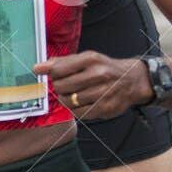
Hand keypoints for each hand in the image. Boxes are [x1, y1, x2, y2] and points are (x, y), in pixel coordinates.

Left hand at [34, 51, 151, 120]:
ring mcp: (102, 92)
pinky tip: (80, 102)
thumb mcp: (87, 59)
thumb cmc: (105, 68)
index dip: (49, 73)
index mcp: (91, 59)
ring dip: (66, 99)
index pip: (58, 69)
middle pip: (61, 86)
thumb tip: (38, 67)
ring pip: (68, 101)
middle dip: (58, 87)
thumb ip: (63, 62)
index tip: (47, 74)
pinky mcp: (104, 108)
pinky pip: (78, 113)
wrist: (132, 81)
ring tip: (73, 94)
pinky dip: (75, 109)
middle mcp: (98, 75)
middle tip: (64, 85)